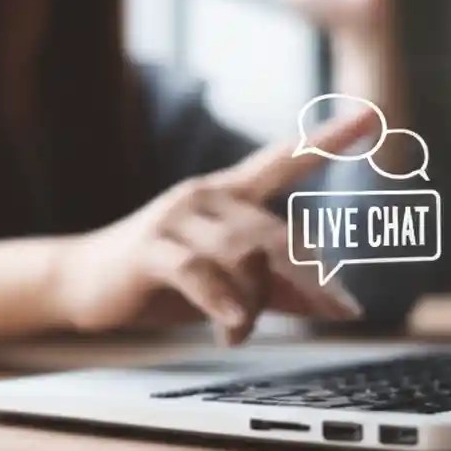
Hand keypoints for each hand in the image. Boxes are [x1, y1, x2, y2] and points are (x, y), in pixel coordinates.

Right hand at [50, 113, 373, 345]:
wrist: (80, 283)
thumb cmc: (158, 280)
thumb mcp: (227, 283)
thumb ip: (278, 288)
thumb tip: (338, 305)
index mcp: (225, 196)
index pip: (282, 161)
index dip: (325, 139)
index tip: (370, 115)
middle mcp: (204, 196)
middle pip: (276, 236)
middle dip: (314, 278)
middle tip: (341, 312)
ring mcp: (175, 219)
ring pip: (244, 257)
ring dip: (254, 305)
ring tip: (239, 335)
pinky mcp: (150, 249)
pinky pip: (200, 272)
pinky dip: (223, 305)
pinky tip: (231, 330)